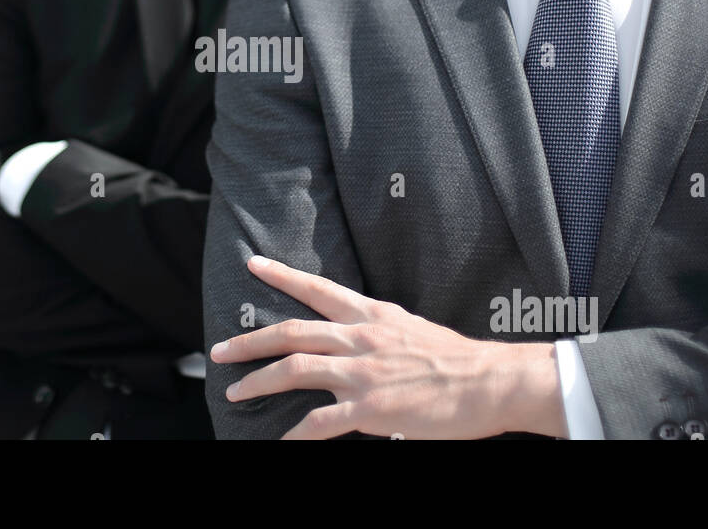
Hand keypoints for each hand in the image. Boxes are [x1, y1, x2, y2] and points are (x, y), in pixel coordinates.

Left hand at [208, 255, 564, 439]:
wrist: (490, 382)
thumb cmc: (456, 360)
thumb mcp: (411, 330)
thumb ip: (378, 331)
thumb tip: (355, 334)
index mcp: (371, 316)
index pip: (317, 289)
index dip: (281, 275)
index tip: (253, 264)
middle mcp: (360, 338)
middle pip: (290, 333)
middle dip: (248, 342)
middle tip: (217, 351)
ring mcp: (362, 373)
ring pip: (293, 371)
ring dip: (257, 382)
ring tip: (234, 392)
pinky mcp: (369, 408)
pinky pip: (318, 423)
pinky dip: (292, 436)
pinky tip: (277, 444)